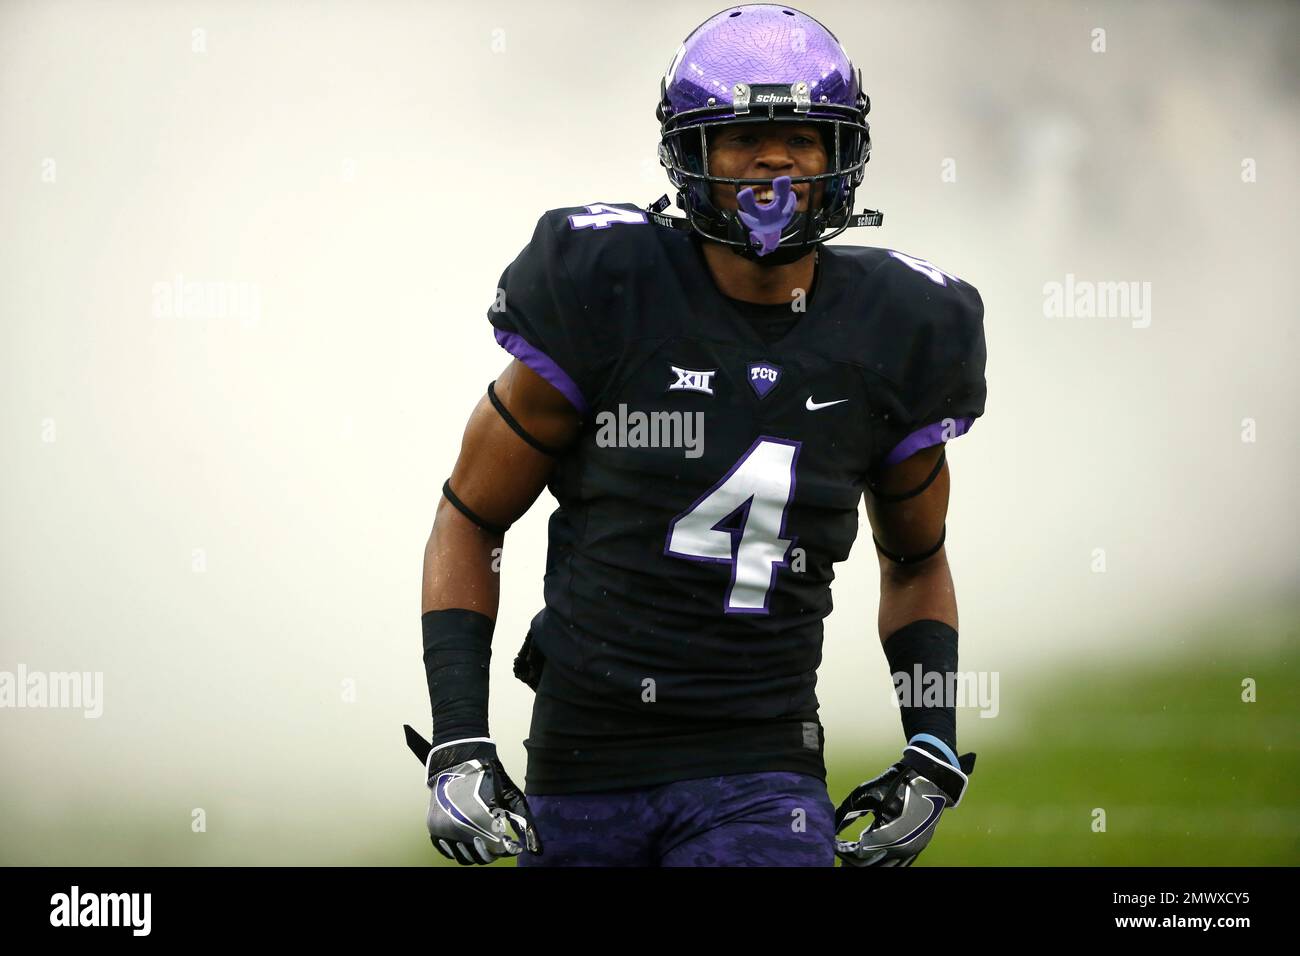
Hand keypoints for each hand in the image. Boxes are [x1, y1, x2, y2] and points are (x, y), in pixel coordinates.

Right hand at [403, 725, 541, 864]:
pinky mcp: (434, 827)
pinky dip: (457, 850)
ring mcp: (444, 829)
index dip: (508, 849)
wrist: (460, 760)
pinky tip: (468, 839)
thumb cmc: (490, 777)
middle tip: (498, 841)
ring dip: (476, 852)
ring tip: (484, 839)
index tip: (512, 843)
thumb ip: (525, 826)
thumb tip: (537, 851)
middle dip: (493, 852)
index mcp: (481, 821)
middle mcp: (460, 828)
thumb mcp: (512, 798)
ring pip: (463, 857)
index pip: (497, 851)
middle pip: (480, 857)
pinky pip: (446, 850)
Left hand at [833, 745, 974, 866]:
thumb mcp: (864, 795)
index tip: (834, 848)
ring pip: (886, 866)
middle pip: (872, 864)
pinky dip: (884, 861)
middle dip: (854, 862)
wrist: (926, 776)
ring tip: (852, 860)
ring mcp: (912, 849)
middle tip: (841, 859)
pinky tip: (873, 857)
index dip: (845, 852)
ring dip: (869, 863)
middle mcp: (902, 847)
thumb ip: (846, 814)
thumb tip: (829, 828)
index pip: (860, 854)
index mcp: (888, 836)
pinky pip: (899, 862)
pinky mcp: (918, 846)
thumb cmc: (893, 783)